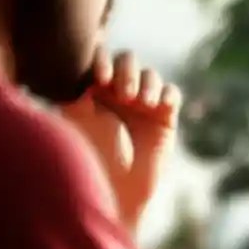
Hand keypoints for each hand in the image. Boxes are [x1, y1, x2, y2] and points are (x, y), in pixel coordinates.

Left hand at [60, 49, 181, 231]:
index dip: (102, 60)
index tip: (99, 79)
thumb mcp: (77, 120)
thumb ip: (76, 89)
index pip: (100, 58)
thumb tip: (78, 65)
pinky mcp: (165, 117)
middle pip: (128, 60)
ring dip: (147, 83)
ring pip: (151, 74)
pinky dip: (167, 94)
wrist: (117, 190)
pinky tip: (158, 105)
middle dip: (126, 72)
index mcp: (93, 88)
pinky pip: (172, 93)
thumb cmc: (91, 157)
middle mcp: (118, 91)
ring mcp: (143, 104)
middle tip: (123, 94)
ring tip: (141, 102)